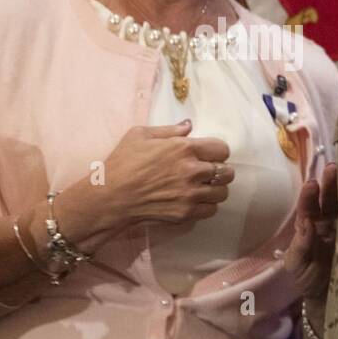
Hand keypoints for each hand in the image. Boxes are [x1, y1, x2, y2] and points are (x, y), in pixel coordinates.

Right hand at [98, 122, 234, 228]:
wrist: (111, 196)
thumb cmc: (122, 162)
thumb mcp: (140, 135)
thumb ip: (168, 129)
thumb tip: (188, 125)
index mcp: (184, 148)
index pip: (222, 149)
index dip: (217, 152)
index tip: (209, 155)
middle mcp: (192, 170)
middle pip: (227, 172)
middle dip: (221, 170)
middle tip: (209, 172)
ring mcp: (190, 194)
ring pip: (222, 193)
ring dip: (215, 189)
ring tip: (204, 188)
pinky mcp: (185, 213)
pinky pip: (211, 210)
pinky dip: (207, 206)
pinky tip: (196, 201)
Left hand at [283, 161, 337, 301]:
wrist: (329, 299)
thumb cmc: (307, 279)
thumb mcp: (297, 265)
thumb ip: (300, 246)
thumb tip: (306, 223)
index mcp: (308, 227)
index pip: (307, 208)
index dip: (309, 196)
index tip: (312, 184)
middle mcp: (326, 223)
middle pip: (328, 200)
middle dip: (330, 184)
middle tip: (334, 168)